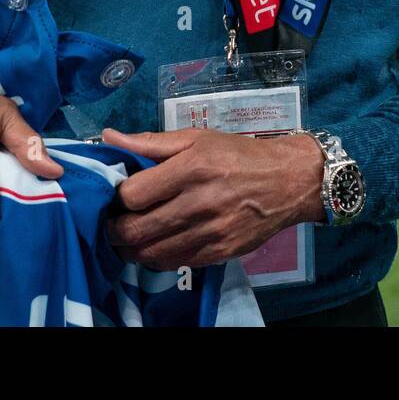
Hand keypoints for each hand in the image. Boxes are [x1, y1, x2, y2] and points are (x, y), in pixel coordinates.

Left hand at [102, 127, 324, 270]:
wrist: (288, 181)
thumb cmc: (238, 154)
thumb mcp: (197, 137)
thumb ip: (151, 141)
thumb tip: (110, 137)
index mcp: (191, 167)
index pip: (134, 194)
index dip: (117, 197)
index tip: (116, 196)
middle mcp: (199, 202)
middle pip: (138, 229)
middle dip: (115, 230)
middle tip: (112, 224)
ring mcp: (211, 231)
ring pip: (153, 253)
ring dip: (132, 249)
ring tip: (128, 238)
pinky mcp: (220, 252)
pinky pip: (176, 262)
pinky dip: (158, 258)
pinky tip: (155, 246)